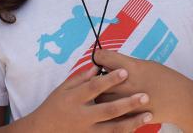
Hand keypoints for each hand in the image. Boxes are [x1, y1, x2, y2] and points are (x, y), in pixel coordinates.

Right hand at [21, 66, 153, 131]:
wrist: (43, 132)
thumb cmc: (53, 107)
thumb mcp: (62, 89)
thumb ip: (80, 78)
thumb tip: (97, 66)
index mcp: (74, 99)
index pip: (94, 88)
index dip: (110, 79)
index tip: (125, 71)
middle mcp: (82, 116)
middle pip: (108, 110)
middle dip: (128, 103)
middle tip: (145, 95)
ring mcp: (87, 131)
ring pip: (113, 128)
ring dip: (132, 122)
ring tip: (149, 114)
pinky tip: (137, 127)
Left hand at [93, 49, 191, 125]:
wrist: (182, 100)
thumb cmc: (166, 79)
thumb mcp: (147, 65)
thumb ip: (127, 65)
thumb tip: (109, 63)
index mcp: (133, 67)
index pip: (104, 58)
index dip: (98, 57)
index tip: (97, 58)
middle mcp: (128, 84)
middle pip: (98, 80)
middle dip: (95, 77)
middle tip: (97, 76)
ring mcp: (128, 101)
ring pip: (101, 99)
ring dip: (98, 94)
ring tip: (102, 91)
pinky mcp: (130, 116)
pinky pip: (111, 113)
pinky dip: (107, 108)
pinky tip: (109, 104)